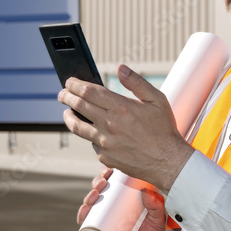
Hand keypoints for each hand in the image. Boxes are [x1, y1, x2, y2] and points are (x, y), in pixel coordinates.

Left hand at [59, 65, 193, 192]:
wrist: (168, 162)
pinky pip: (92, 143)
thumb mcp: (157, 100)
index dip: (75, 84)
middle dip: (67, 97)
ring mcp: (105, 143)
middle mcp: (109, 125)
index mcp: (121, 108)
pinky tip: (95, 132)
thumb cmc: (164, 130)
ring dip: (69, 117)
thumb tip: (120, 68)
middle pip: (79, 106)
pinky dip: (91, 136)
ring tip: (67, 112)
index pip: (89, 92)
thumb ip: (136, 82)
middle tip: (62, 94)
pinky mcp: (105, 157)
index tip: (69, 81)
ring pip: (78, 127)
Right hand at [78, 168, 165, 230]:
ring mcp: (101, 226)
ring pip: (90, 209)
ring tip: (94, 195)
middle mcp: (109, 214)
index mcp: (121, 205)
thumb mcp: (157, 221)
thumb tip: (148, 191)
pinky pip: (86, 227)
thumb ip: (157, 206)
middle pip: (98, 195)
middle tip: (102, 183)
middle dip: (96, 185)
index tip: (109, 172)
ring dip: (87, 198)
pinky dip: (82, 218)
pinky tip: (84, 211)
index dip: (106, 176)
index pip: (111, 186)